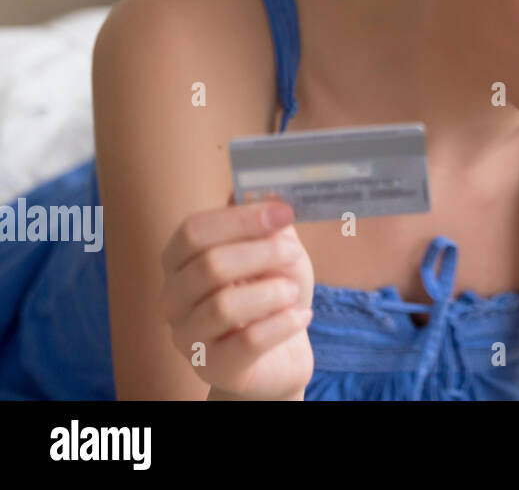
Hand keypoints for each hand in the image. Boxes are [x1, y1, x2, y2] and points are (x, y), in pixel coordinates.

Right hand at [159, 196, 314, 399]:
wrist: (279, 356)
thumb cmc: (271, 296)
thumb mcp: (276, 254)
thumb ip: (271, 226)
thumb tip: (271, 194)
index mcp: (180, 262)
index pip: (193, 231)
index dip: (241, 219)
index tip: (284, 213)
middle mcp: (173, 300)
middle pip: (208, 265)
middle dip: (262, 253)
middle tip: (294, 254)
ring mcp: (188, 338)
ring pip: (224, 306)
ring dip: (272, 292)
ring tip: (293, 291)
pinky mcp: (214, 368)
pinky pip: (247, 340)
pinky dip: (283, 322)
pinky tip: (301, 315)